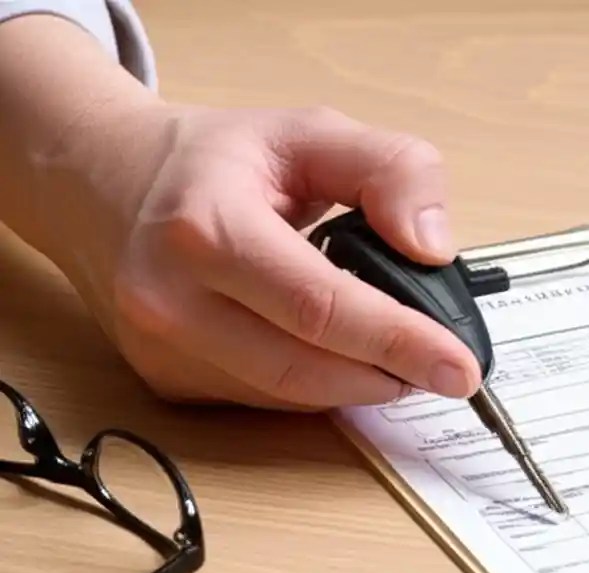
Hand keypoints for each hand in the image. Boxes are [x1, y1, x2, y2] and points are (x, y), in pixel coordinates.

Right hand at [49, 103, 481, 409]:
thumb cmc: (215, 161)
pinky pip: (264, 399)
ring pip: (288, 396)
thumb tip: (432, 246)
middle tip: (443, 369)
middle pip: (305, 369)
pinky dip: (318, 387)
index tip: (459, 368)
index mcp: (206, 228)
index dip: (399, 342)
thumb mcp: (310, 132)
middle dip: (388, 375)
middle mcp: (169, 299)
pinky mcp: (167, 381)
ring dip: (358, 385)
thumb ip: (390, 170)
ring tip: (399, 356)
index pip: (320, 306)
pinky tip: (342, 356)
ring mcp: (162, 350)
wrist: (103, 181)